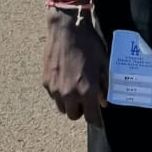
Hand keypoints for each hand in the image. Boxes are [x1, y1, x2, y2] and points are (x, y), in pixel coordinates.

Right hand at [42, 10, 108, 126]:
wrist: (68, 29)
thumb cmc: (89, 44)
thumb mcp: (104, 64)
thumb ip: (105, 85)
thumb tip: (104, 101)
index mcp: (87, 90)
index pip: (91, 117)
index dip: (96, 122)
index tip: (98, 122)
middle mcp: (69, 93)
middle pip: (74, 116)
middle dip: (81, 111)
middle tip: (87, 100)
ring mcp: (55, 88)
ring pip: (62, 108)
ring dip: (69, 104)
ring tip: (76, 90)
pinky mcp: (46, 81)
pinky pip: (53, 96)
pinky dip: (60, 93)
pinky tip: (66, 80)